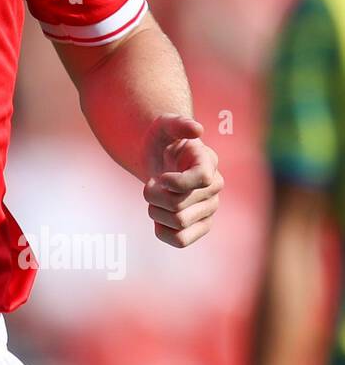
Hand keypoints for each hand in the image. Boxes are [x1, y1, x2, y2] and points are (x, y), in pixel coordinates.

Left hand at [141, 114, 222, 247]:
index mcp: (208, 163)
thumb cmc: (162, 140)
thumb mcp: (164, 124)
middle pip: (179, 205)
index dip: (174, 182)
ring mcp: (209, 209)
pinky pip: (181, 241)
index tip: (160, 176)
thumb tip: (196, 129)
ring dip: (155, 211)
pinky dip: (162, 231)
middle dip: (153, 196)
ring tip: (154, 199)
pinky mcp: (200, 226)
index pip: (200, 179)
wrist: (158, 159)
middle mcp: (214, 188)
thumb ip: (178, 123)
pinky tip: (159, 216)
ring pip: (178, 223)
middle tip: (150, 184)